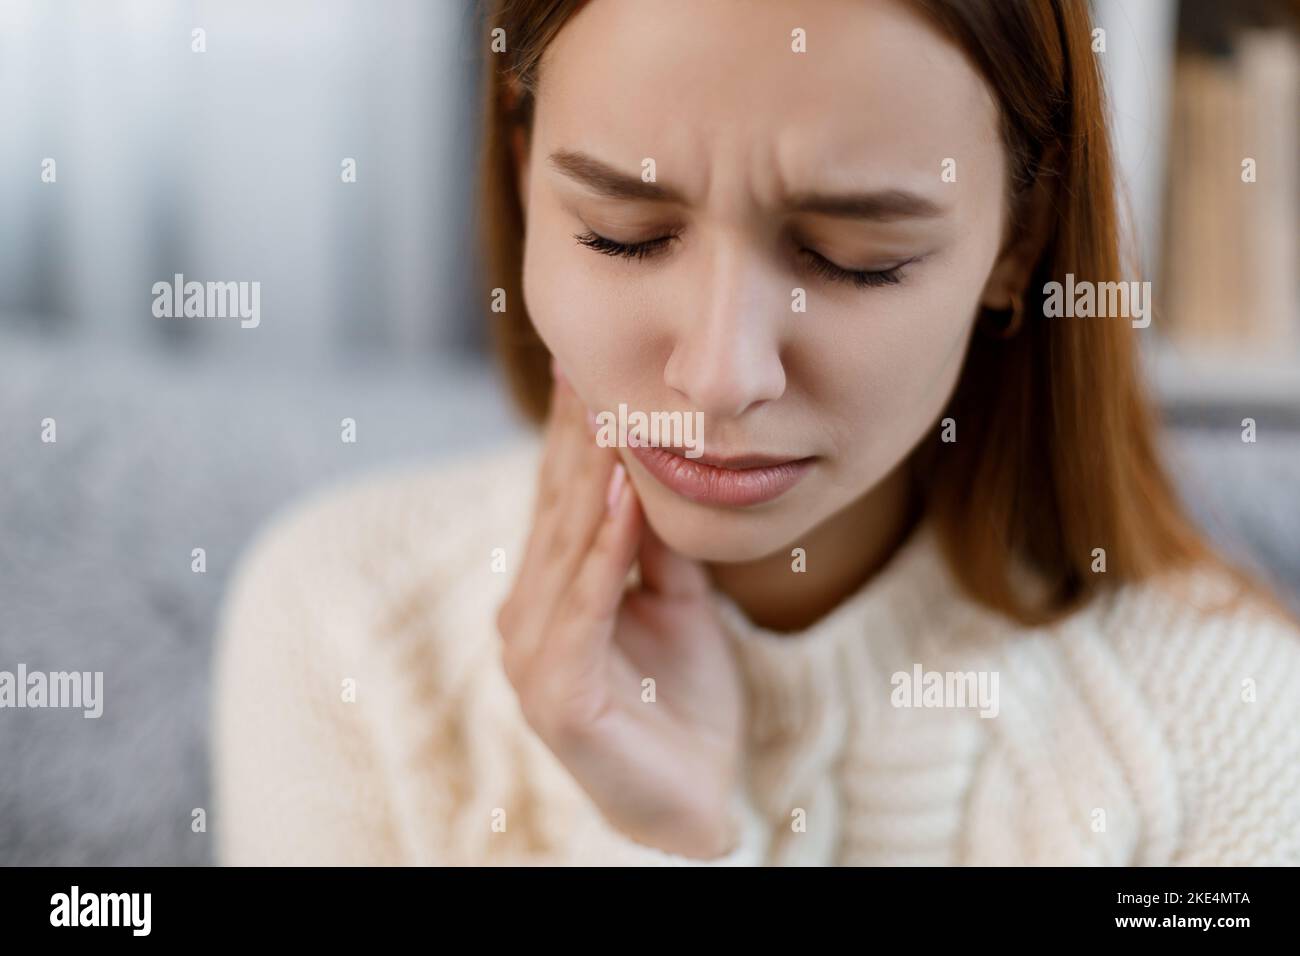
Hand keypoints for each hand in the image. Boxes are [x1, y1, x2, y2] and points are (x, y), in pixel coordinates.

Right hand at [496, 367, 747, 858]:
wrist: (693, 798)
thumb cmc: (680, 700)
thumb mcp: (677, 602)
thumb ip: (658, 544)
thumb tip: (655, 466)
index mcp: (548, 592)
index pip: (559, 498)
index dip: (568, 432)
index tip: (582, 366)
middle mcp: (526, 615)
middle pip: (558, 510)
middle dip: (575, 436)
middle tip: (587, 361)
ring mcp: (533, 654)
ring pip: (569, 547)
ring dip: (591, 476)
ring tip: (609, 410)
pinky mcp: (558, 690)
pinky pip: (588, 605)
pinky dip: (608, 549)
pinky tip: (626, 496)